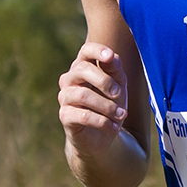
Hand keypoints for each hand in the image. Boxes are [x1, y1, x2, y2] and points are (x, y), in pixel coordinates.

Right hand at [57, 43, 130, 157]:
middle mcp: (69, 79)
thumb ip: (115, 69)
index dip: (97, 50)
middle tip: (119, 94)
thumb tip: (111, 56)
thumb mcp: (118, 85)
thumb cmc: (110, 104)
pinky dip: (103, 121)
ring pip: (83, 95)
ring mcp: (65, 97)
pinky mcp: (65, 116)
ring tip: (121, 115)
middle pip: (81, 69)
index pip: (86, 51)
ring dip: (107, 106)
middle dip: (104, 81)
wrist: (101, 136)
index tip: (110, 56)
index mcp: (83, 67)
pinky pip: (83, 116)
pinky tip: (114, 127)